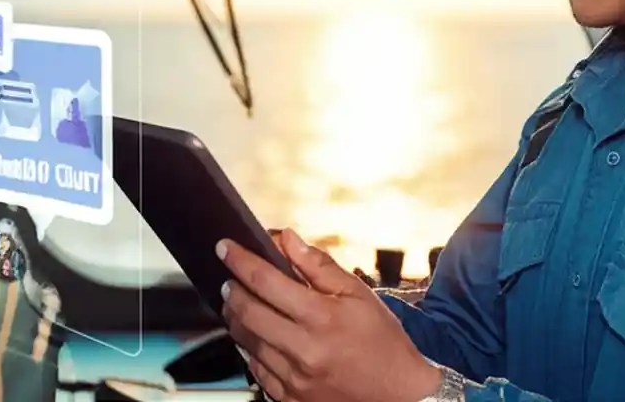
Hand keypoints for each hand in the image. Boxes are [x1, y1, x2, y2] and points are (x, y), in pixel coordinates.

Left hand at [218, 229, 441, 401]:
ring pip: (246, 342)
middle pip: (247, 312)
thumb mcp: (358, 294)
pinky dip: (249, 349)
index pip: (266, 281)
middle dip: (232, 290)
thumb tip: (286, 239)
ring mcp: (294, 378)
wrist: (399, 395)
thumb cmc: (382, 341)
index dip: (240, 260)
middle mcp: (303, 349)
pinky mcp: (290, 398)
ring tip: (238, 304)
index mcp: (321, 317)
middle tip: (229, 279)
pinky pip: (255, 370)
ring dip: (236, 318)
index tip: (225, 247)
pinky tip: (255, 336)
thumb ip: (318, 265)